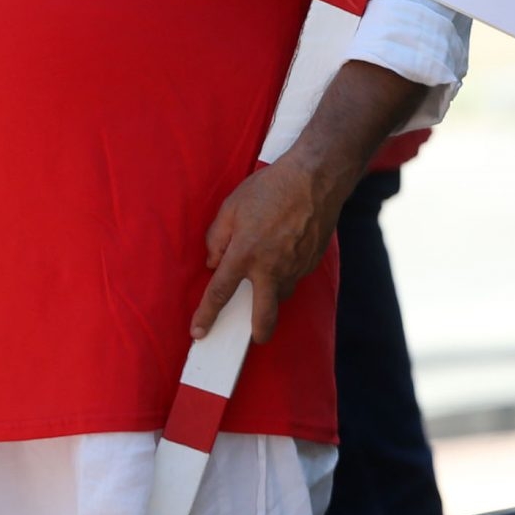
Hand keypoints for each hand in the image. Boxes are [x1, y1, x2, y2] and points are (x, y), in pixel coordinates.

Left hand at [190, 158, 339, 345]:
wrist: (315, 179)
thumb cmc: (270, 188)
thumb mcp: (231, 206)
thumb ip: (217, 237)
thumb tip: (213, 262)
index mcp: (244, 254)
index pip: (220, 293)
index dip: (207, 315)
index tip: (199, 332)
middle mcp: (270, 268)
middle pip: (263, 316)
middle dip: (258, 332)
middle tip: (254, 336)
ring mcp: (294, 268)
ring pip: (281, 294)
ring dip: (272, 292)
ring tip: (268, 270)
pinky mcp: (311, 263)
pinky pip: (295, 276)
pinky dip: (287, 271)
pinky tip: (286, 250)